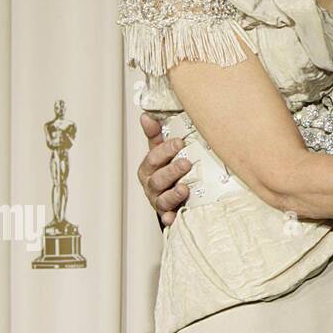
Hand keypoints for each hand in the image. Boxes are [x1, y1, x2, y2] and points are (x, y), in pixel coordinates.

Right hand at [138, 112, 189, 226]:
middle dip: (171, 170)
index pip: (153, 157)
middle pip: (157, 178)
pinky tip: (174, 217)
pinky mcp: (167, 214)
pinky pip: (167, 217)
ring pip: (162, 199)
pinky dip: (170, 217)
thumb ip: (155, 133)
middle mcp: (151, 184)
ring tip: (185, 189)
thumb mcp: (162, 149)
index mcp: (149, 167)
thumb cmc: (168, 166)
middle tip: (186, 163)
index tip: (179, 142)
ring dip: (172, 194)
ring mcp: (159, 200)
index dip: (165, 150)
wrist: (173, 193)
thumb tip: (146, 115)